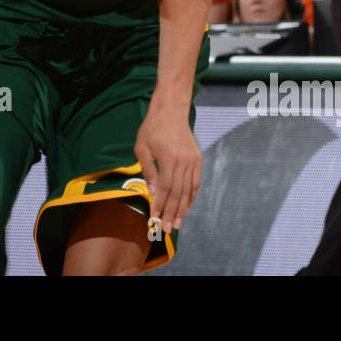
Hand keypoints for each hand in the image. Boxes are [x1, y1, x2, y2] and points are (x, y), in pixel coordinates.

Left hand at [135, 98, 200, 231]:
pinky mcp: (198, 159)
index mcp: (169, 158)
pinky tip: (186, 207)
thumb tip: (154, 192)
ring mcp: (193, 161)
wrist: (171, 110)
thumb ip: (148, 170)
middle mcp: (184, 162)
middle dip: (172, 213)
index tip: (155, 218)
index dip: (160, 205)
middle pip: (178, 193)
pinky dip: (191, 197)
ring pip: (188, 191)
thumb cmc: (152, 127)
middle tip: (168, 229)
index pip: (165, 188)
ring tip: (177, 224)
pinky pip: (196, 183)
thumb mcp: (142, 147)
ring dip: (183, 209)